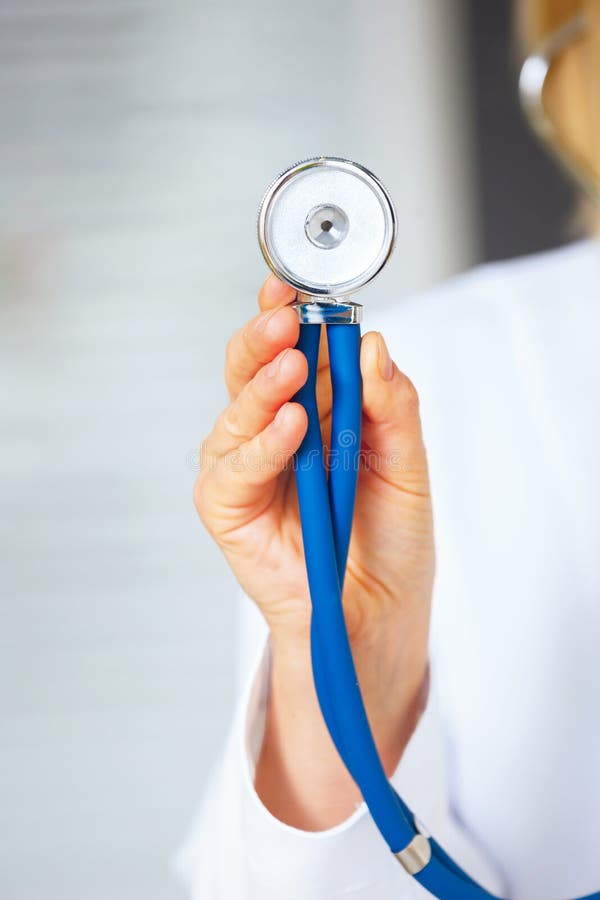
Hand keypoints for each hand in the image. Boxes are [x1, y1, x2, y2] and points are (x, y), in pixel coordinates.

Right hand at [195, 274, 433, 827]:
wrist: (380, 611)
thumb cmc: (389, 537)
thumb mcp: (407, 464)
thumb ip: (391, 408)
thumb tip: (374, 347)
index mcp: (316, 410)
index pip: (292, 348)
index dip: (290, 314)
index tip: (296, 285)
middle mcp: (274, 431)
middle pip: (252, 369)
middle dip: (266, 338)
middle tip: (286, 316)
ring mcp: (247, 467)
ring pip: (237, 411)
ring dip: (265, 385)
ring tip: (294, 366)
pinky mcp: (228, 508)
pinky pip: (236, 468)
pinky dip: (263, 445)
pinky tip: (290, 428)